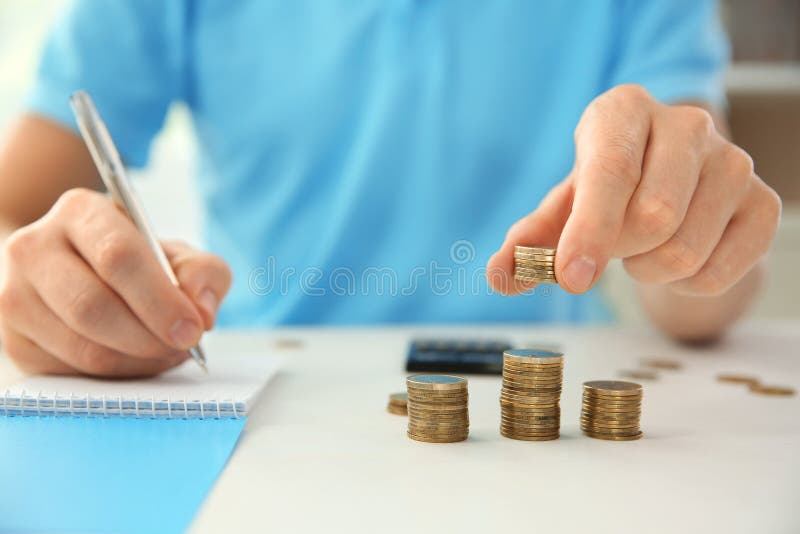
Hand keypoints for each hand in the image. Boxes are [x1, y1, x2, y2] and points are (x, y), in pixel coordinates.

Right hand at [0, 188, 231, 376]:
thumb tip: (200, 312)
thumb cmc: (140, 263)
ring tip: (166, 352)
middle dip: (149, 337)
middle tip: (183, 346)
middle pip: (92, 306)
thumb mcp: (179, 256)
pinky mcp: (14, 340)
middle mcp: (33, 247)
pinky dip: (116, 374)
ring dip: (137, 360)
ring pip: (82, 347)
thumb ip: (203, 274)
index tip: (192, 328)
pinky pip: (71, 372)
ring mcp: (14, 295)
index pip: (118, 256)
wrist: (84, 274)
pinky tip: (137, 358)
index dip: (159, 299)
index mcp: (80, 212)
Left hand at [488, 84, 780, 296]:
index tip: (571, 277)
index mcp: (624, 111)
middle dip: (619, 250)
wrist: (666, 186)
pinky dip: (686, 285)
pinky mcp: (763, 203)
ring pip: (687, 250)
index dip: (589, 230)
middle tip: (611, 244)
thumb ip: (527, 241)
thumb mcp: (560, 208)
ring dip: (649, 270)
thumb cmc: (604, 193)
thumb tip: (500, 275)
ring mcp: (734, 161)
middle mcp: (687, 124)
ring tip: (642, 248)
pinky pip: (720, 272)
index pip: (611, 171)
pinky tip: (677, 260)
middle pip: (654, 216)